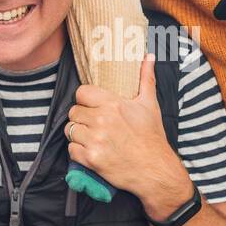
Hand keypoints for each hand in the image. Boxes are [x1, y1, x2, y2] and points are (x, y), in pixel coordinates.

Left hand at [65, 54, 179, 200]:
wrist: (155, 169)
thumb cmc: (152, 136)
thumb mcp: (150, 104)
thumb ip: (146, 78)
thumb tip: (149, 56)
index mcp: (113, 104)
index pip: (81, 93)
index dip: (85, 99)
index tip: (93, 106)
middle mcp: (101, 120)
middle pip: (73, 112)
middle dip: (82, 118)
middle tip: (94, 124)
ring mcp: (95, 140)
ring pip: (70, 130)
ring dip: (78, 134)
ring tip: (91, 137)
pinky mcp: (91, 159)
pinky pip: (71, 150)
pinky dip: (78, 151)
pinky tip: (91, 150)